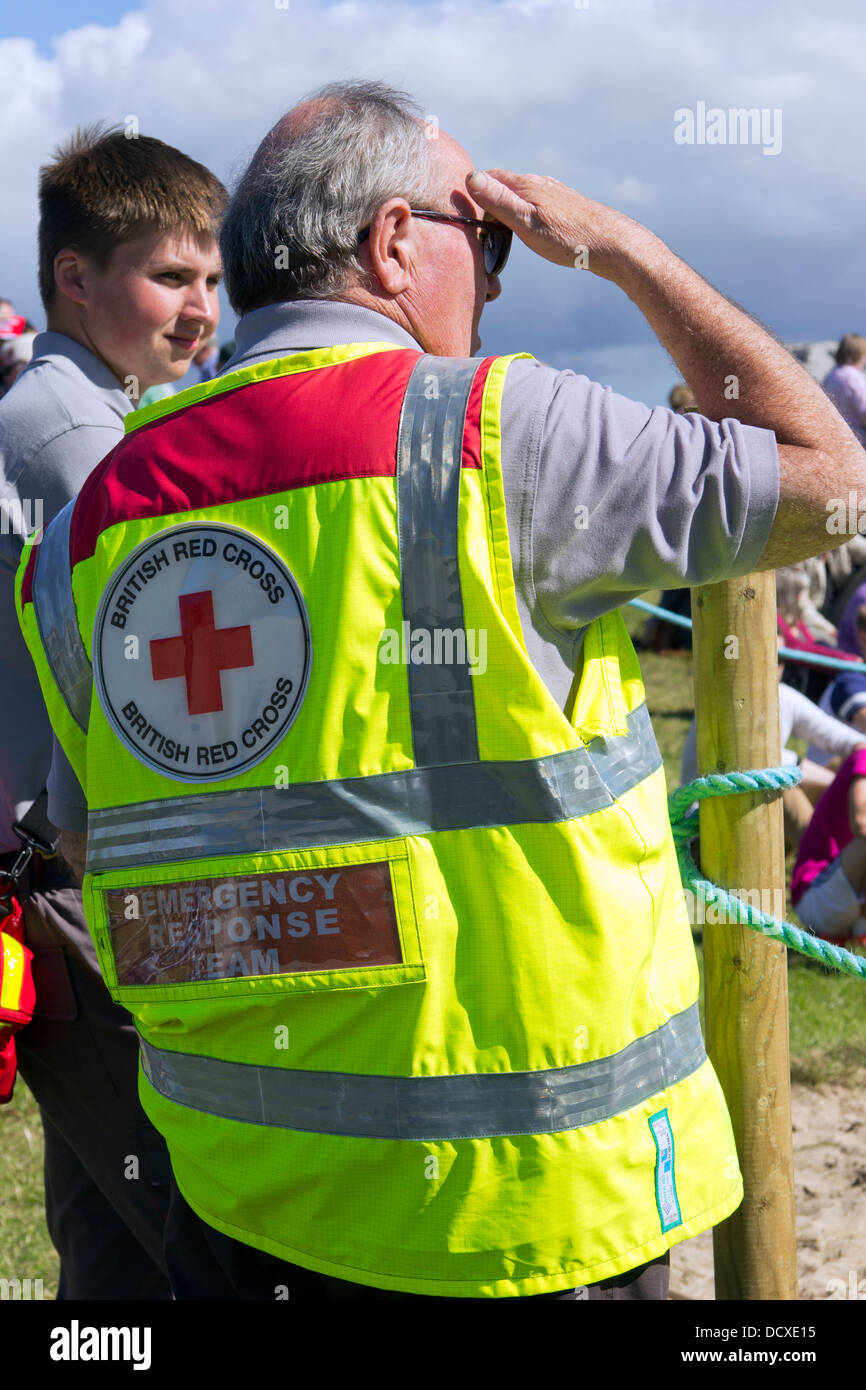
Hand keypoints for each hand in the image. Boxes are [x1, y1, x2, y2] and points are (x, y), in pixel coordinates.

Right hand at [466, 168, 657, 281]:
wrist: (611, 244)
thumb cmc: (568, 238)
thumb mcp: (526, 222)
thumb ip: (498, 201)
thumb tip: (471, 177)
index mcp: (526, 185)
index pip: (489, 177)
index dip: (473, 193)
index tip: (464, 215)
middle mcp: (539, 183)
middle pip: (504, 186)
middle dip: (487, 201)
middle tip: (478, 229)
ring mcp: (553, 194)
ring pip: (520, 196)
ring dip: (506, 209)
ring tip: (499, 233)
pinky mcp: (564, 207)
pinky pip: (535, 205)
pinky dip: (524, 215)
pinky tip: (527, 231)